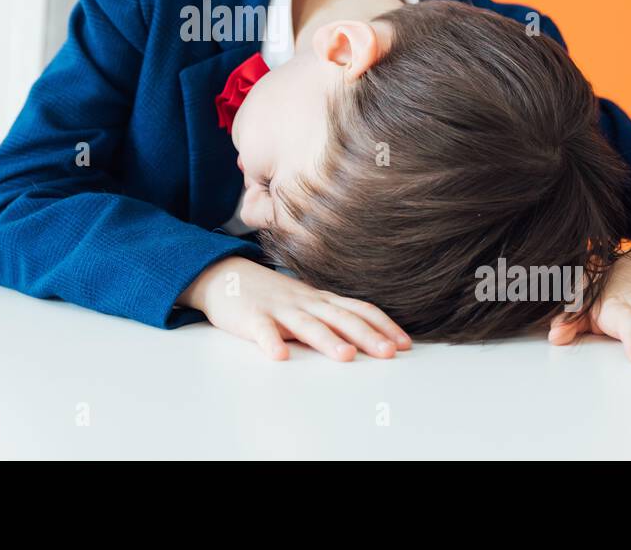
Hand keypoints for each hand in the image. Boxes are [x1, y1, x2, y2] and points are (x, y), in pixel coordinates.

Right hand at [180, 256, 412, 360]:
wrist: (224, 274)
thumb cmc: (269, 295)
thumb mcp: (305, 301)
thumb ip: (330, 315)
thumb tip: (366, 335)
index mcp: (319, 299)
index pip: (358, 309)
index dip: (383, 325)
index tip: (406, 343)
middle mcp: (304, 302)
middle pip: (339, 317)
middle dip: (366, 335)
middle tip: (390, 353)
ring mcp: (277, 308)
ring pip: (305, 324)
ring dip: (326, 340)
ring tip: (345, 356)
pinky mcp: (250, 317)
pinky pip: (260, 330)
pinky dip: (270, 342)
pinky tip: (279, 356)